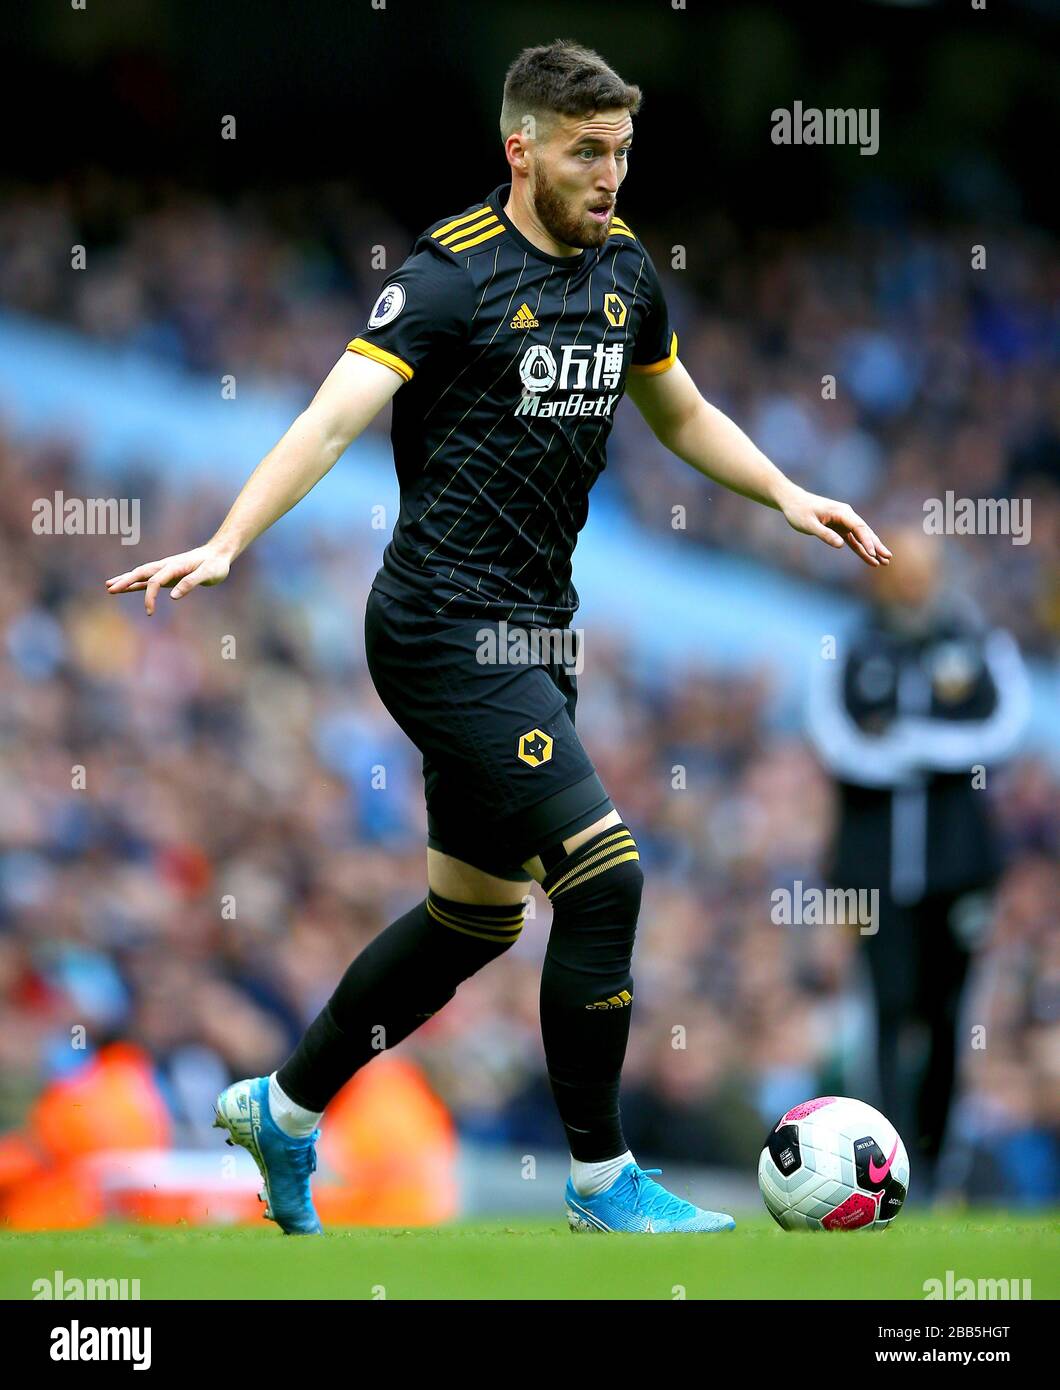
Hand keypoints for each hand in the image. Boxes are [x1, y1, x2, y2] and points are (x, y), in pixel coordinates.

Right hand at [105, 543, 232, 614]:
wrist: (218, 554)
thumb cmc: (215, 564)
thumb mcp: (208, 574)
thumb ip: (191, 583)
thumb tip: (172, 596)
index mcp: (174, 566)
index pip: (155, 581)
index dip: (150, 597)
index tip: (150, 612)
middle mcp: (166, 566)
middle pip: (141, 573)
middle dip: (125, 581)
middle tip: (109, 589)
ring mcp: (166, 569)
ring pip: (141, 574)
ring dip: (126, 580)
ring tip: (108, 586)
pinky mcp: (168, 575)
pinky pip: (148, 579)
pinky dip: (136, 583)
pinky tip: (126, 587)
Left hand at [779, 487, 891, 567]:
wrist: (793, 501)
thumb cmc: (799, 512)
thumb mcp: (809, 524)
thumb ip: (824, 534)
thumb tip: (841, 545)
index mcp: (841, 512)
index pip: (859, 527)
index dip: (867, 541)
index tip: (873, 553)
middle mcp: (846, 515)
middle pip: (865, 532)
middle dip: (877, 545)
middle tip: (888, 557)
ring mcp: (844, 522)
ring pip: (862, 537)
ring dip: (872, 549)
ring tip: (884, 561)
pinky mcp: (839, 528)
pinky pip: (853, 540)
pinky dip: (861, 549)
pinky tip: (870, 558)